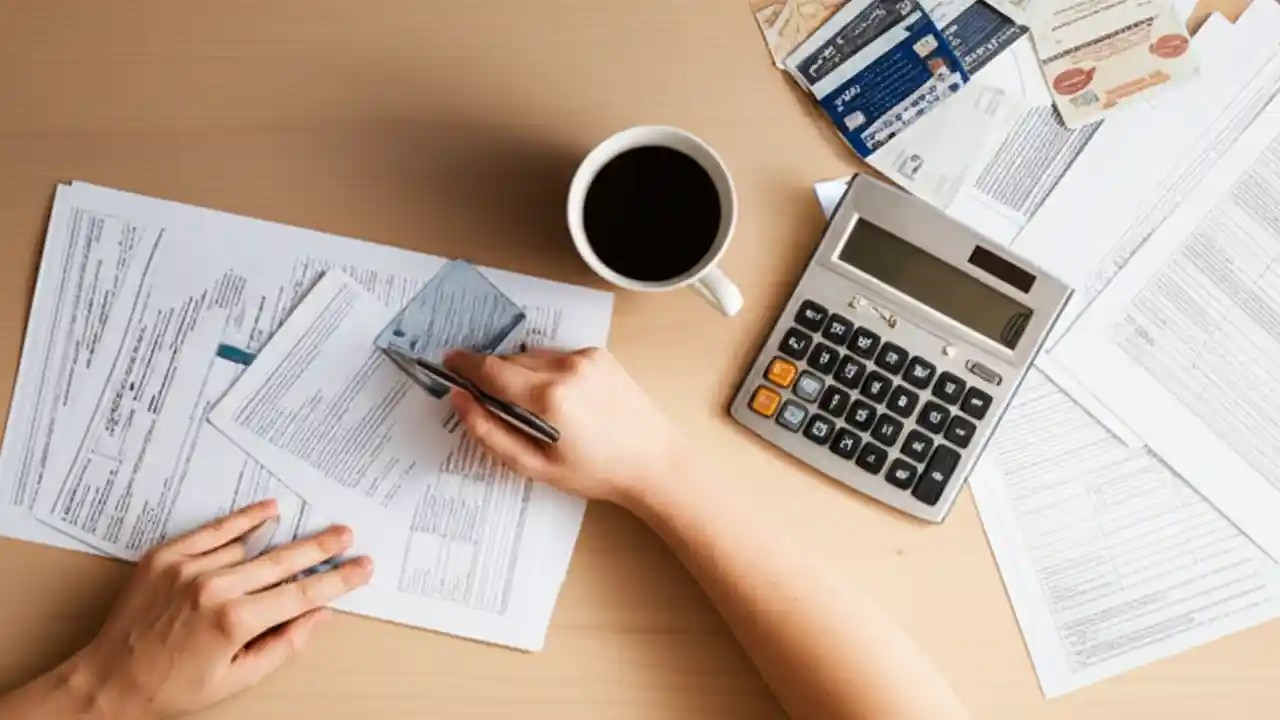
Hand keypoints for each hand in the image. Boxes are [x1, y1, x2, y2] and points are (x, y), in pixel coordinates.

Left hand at [69, 500, 372, 719]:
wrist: (108, 681)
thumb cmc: (170, 688)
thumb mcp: (237, 679)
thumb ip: (284, 645)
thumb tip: (320, 615)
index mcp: (234, 622)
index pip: (302, 595)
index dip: (338, 580)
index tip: (362, 567)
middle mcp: (213, 589)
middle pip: (283, 561)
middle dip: (321, 547)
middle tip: (347, 534)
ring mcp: (187, 568)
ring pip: (250, 548)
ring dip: (284, 541)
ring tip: (316, 531)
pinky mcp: (166, 556)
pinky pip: (213, 530)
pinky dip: (243, 519)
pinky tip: (268, 510)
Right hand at [444, 347, 686, 503]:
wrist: (654, 461)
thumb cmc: (597, 472)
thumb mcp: (535, 466)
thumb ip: (490, 432)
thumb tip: (460, 401)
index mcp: (548, 397)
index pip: (490, 370)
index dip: (464, 366)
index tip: (449, 364)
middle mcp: (566, 368)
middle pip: (509, 361)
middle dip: (495, 378)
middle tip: (498, 406)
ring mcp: (585, 358)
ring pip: (533, 356)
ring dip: (524, 374)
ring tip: (538, 410)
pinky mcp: (599, 355)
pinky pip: (558, 357)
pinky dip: (550, 372)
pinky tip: (565, 401)